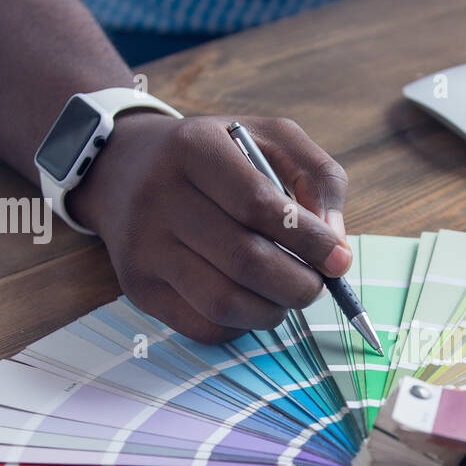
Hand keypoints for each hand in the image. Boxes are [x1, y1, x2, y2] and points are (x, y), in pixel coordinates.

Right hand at [68, 112, 352, 342]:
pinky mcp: (139, 288)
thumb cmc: (217, 156)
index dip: (309, 240)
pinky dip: (242, 325)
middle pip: (245, 261)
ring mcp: (143, 247)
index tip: (340, 259)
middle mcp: (159, 197)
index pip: (259, 205)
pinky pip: (203, 326)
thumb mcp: (270, 138)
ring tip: (287, 294)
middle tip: (317, 285)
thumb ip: (317, 178)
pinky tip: (252, 302)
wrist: (125, 169)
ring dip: (274, 311)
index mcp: (194, 149)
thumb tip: (337, 245)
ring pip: (224, 303)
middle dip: (299, 284)